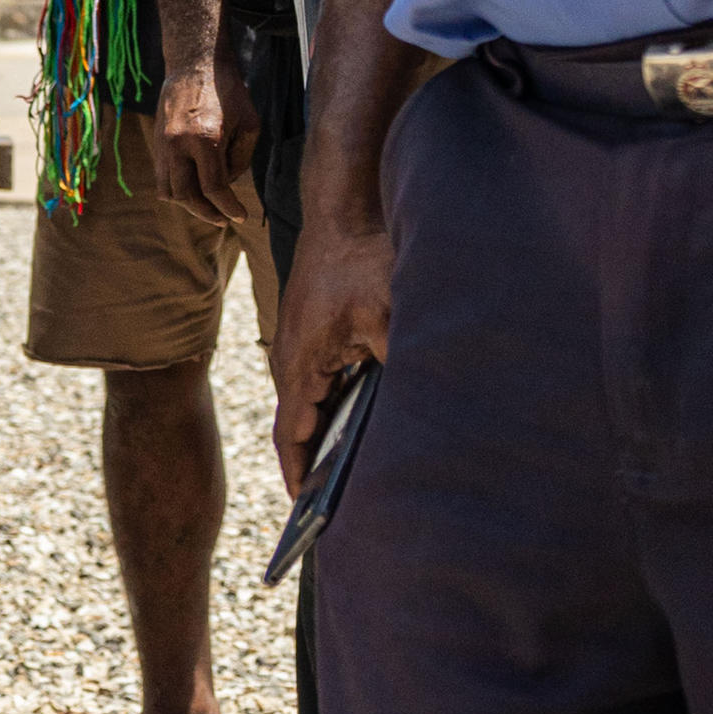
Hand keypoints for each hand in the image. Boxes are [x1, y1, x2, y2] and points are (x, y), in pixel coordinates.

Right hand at [151, 40, 252, 214]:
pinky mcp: (156, 142)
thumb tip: (228, 184)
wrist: (194, 63)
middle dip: (208, 213)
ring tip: (209, 206)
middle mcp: (178, 144)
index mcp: (205, 139)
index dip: (229, 207)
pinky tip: (194, 188)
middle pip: (187, 196)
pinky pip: (161, 177)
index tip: (240, 216)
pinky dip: (176, 189)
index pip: (214, 188)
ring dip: (188, 204)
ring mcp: (163, 144)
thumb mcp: (250, 123)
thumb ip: (241, 159)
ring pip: (168, 192)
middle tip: (224, 218)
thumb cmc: (228, 91)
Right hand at [272, 212, 392, 493]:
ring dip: (323, 432)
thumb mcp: (387, 313)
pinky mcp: (314, 327)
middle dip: (311, 462)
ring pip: (309, 399)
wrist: (342, 204)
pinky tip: (362, 414)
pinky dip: (333, 402)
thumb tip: (421, 407)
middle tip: (328, 504)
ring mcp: (300, 340)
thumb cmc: (361, 257)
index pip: (291, 433)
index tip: (304, 509)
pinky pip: (319, 375)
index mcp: (299, 361)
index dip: (298, 473)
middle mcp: (292, 356)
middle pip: (297, 423)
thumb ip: (398, 362)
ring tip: (346, 471)